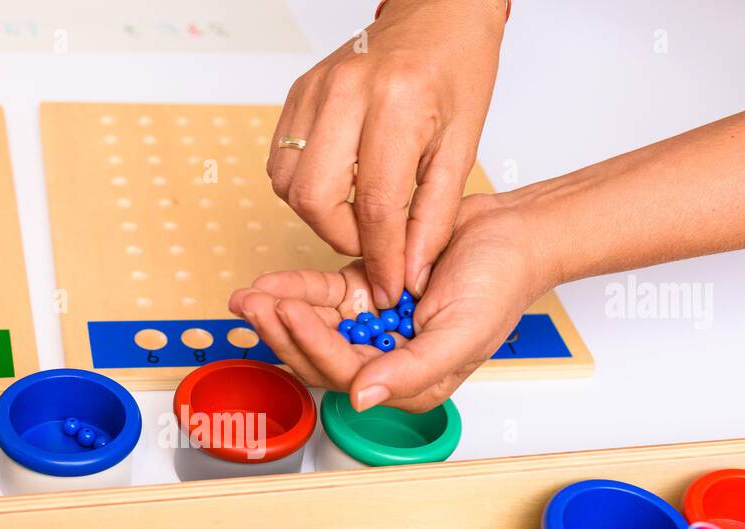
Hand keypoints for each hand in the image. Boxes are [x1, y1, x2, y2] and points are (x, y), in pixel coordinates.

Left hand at [228, 194, 553, 412]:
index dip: (313, 345)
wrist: (513, 233)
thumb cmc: (500, 285)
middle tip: (252, 308)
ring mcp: (371, 325)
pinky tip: (270, 285)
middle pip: (319, 357)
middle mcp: (385, 359)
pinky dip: (296, 289)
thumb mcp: (461, 335)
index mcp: (409, 382)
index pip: (347, 373)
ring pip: (314, 326)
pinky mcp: (364, 291)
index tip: (289, 312)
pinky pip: (322, 296)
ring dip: (279, 314)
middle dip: (283, 334)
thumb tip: (362, 400)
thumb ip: (410, 372)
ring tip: (247, 298)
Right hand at [267, 0, 505, 309]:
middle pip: (315, 199)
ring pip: (288, 185)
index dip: (381, 256)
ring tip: (358, 209)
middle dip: (341, 237)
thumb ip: (434, 215)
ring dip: (320, 214)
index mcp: (398, 103)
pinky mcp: (297, 94)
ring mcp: (314, 90)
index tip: (390, 284)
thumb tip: (410, 271)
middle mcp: (347, 92)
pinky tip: (341, 182)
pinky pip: (281, 162)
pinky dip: (306, 187)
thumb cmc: (456, 69)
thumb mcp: (462, 146)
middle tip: (372, 240)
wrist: (436, 14)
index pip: (378, 204)